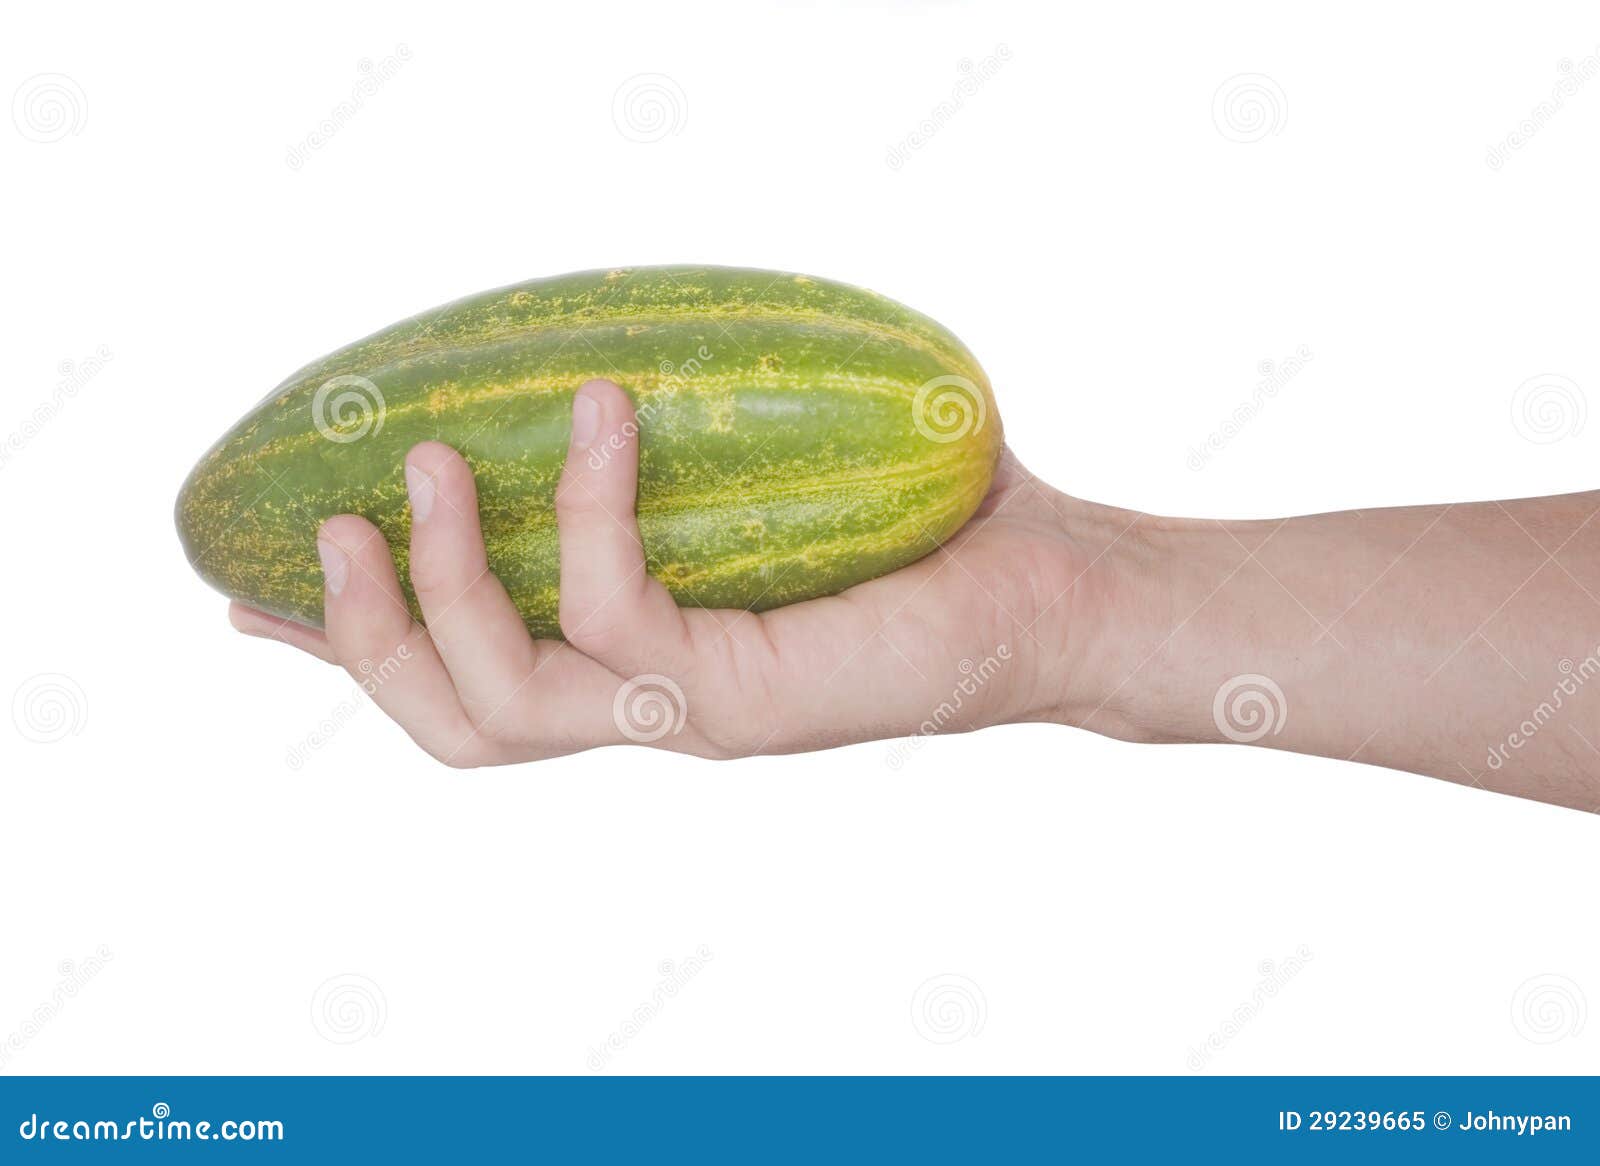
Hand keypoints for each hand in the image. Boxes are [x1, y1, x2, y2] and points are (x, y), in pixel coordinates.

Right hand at [228, 379, 1110, 765]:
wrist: (1057, 590)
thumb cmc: (923, 520)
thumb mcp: (760, 473)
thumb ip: (668, 449)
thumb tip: (604, 346)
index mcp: (633, 667)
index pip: (461, 681)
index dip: (347, 651)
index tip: (244, 595)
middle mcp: (647, 710)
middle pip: (448, 728)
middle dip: (359, 639)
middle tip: (323, 524)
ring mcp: (690, 720)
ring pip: (499, 702)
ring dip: (437, 585)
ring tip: (423, 464)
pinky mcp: (744, 701)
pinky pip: (617, 613)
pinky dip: (590, 505)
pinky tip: (605, 411)